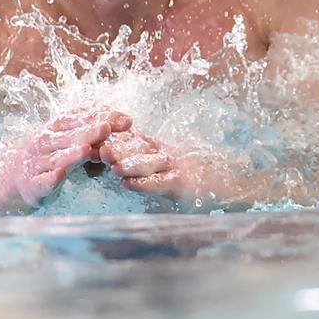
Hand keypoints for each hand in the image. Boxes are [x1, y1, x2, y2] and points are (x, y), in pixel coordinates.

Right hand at [0, 109, 129, 213]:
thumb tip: (117, 121)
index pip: (78, 120)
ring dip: (71, 154)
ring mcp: (36, 164)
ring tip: (87, 150)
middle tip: (107, 128)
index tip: (125, 120)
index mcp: (53, 129)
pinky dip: (50, 179)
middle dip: (88, 132)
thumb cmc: (44, 157)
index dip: (100, 118)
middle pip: (68, 137)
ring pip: (56, 158)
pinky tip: (59, 176)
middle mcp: (43, 144)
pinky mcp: (32, 186)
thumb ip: (85, 131)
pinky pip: (42, 182)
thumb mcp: (62, 140)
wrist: (9, 180)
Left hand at [99, 128, 241, 209]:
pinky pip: (161, 182)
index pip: (132, 137)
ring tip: (110, 164)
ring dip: (128, 162)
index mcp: (157, 147)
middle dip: (115, 145)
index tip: (91, 133)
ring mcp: (175, 167)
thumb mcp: (164, 163)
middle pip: (137, 146)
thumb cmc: (190, 177)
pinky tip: (128, 184)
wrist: (227, 185)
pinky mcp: (182, 184)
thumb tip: (110, 157)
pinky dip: (144, 183)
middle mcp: (165, 154)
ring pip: (148, 162)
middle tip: (94, 144)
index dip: (112, 135)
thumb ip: (142, 158)